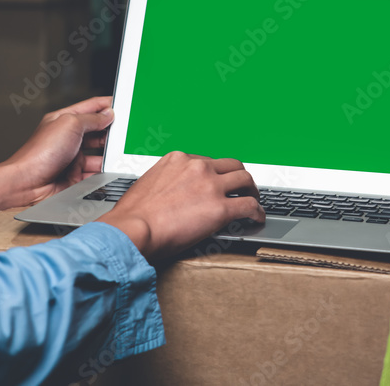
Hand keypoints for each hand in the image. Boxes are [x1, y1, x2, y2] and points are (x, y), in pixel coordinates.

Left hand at [5, 96, 114, 203]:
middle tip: (126, 132)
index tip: (123, 105)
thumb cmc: (39, 153)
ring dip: (108, 155)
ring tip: (119, 154)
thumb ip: (91, 119)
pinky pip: (95, 174)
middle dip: (111, 132)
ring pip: (98, 154)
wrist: (26, 184)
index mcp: (65, 120)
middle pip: (97, 132)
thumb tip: (107, 114)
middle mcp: (68, 138)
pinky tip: (110, 171)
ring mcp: (72, 158)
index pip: (91, 107)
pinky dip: (104, 173)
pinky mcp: (74, 177)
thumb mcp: (69, 125)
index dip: (107, 104)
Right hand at [97, 151, 264, 260]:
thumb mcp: (148, 185)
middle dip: (238, 177)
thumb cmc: (133, 216)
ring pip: (244, 180)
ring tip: (254, 201)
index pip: (206, 161)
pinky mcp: (220, 208)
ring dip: (252, 191)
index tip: (217, 183)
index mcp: (177, 159)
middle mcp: (196, 167)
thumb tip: (172, 195)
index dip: (215, 174)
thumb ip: (166, 183)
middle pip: (230, 165)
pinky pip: (249, 206)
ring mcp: (210, 186)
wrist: (132, 230)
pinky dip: (257, 211)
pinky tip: (256, 218)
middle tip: (242, 188)